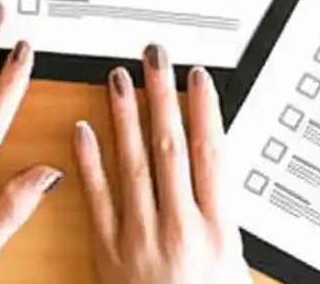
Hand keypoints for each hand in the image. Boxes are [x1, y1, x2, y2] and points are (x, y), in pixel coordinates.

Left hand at [73, 44, 251, 283]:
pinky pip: (97, 198)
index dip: (204, 109)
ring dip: (125, 116)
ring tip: (119, 79)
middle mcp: (178, 229)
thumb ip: (224, 219)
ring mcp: (139, 238)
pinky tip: (83, 130)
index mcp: (217, 231)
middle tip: (155, 57)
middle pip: (171, 147)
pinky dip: (89, 162)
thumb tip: (220, 171)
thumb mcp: (236, 269)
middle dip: (162, 96)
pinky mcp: (107, 251)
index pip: (211, 154)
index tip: (197, 77)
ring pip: (132, 163)